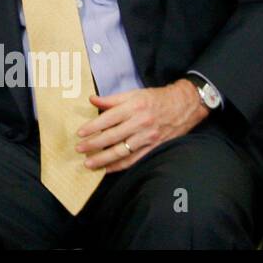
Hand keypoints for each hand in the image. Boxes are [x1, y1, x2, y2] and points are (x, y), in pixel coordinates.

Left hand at [74, 80, 207, 172]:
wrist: (184, 105)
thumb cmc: (155, 98)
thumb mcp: (133, 93)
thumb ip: (112, 99)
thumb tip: (92, 100)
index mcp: (133, 107)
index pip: (108, 119)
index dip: (92, 127)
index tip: (80, 134)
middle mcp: (140, 123)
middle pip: (112, 137)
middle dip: (93, 145)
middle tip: (79, 149)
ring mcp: (148, 137)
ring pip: (122, 151)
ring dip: (104, 159)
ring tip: (89, 164)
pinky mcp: (154, 147)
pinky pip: (134, 159)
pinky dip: (120, 166)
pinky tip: (108, 169)